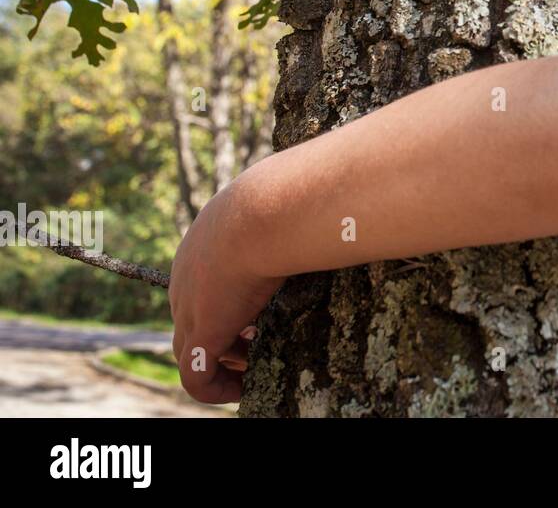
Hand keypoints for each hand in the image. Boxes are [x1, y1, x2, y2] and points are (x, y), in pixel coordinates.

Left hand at [169, 171, 285, 403]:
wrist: (268, 210)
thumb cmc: (286, 200)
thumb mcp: (285, 204)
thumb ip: (298, 213)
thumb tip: (339, 206)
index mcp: (204, 243)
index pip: (203, 284)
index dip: (231, 304)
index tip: (263, 311)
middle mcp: (186, 278)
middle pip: (192, 320)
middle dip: (226, 335)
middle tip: (262, 339)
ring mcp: (189, 307)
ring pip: (190, 351)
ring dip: (223, 363)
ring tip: (257, 365)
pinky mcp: (202, 333)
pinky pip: (196, 379)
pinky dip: (217, 390)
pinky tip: (247, 387)